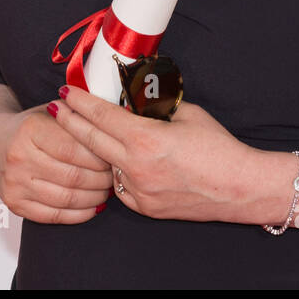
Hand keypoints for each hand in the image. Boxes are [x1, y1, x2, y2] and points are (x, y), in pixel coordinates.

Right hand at [0, 103, 111, 224]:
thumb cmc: (30, 127)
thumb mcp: (51, 112)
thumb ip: (78, 115)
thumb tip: (113, 121)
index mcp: (30, 130)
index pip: (74, 149)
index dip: (100, 156)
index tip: (114, 157)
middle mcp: (18, 158)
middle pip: (73, 176)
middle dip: (101, 179)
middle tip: (115, 176)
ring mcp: (14, 183)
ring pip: (67, 198)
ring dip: (94, 198)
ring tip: (106, 190)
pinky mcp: (15, 204)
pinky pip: (54, 215)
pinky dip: (79, 214)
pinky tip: (92, 206)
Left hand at [53, 84, 252, 221]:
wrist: (240, 187)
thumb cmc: (218, 148)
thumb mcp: (186, 113)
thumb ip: (155, 107)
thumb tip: (135, 98)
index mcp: (145, 139)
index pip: (101, 116)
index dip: (81, 101)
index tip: (67, 90)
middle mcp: (136, 166)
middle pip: (90, 140)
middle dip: (70, 121)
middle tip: (58, 107)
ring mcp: (138, 191)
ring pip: (106, 164)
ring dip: (98, 148)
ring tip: (92, 133)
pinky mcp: (145, 208)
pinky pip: (121, 185)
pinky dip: (120, 171)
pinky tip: (126, 160)